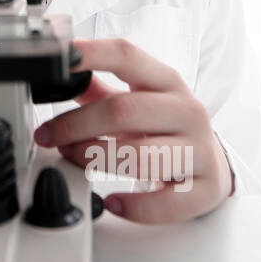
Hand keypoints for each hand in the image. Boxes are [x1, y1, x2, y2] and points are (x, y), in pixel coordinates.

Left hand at [33, 38, 233, 222]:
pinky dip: (134, 206)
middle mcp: (188, 111)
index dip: (91, 55)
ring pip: (140, 156)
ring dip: (94, 159)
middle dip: (75, 125)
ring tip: (71, 159)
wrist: (212, 165)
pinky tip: (111, 202)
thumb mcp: (139, 100)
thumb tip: (60, 79)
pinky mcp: (206, 190)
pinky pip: (168, 202)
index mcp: (167, 82)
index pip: (127, 56)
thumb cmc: (165, 128)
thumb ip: (100, 90)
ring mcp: (201, 151)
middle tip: (48, 136)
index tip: (61, 59)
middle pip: (123, 111)